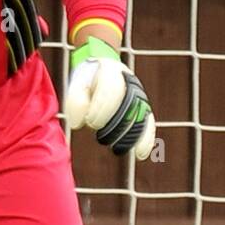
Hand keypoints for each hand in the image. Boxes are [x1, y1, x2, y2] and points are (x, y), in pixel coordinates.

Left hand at [64, 36, 155, 159]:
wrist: (101, 72)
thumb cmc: (86, 82)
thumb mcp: (76, 86)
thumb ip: (76, 101)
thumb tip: (78, 124)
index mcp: (112, 70)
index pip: (112, 89)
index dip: (101, 108)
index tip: (89, 123)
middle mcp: (129, 82)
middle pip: (128, 105)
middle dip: (114, 124)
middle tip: (100, 136)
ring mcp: (139, 96)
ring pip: (141, 116)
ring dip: (128, 135)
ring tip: (115, 147)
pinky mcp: (144, 111)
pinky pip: (149, 125)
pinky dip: (145, 140)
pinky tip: (140, 154)